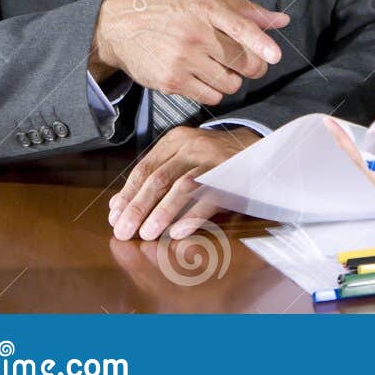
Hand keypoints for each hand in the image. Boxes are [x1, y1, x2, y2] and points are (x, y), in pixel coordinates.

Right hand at [90, 0, 286, 103]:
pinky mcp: (171, 82)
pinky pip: (210, 97)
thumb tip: (282, 20)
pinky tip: (204, 76)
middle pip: (242, 62)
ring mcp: (181, 60)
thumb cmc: (172, 8)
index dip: (261, 43)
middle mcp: (194, 34)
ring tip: (220, 67)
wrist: (121, 26)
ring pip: (230, 83)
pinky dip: (215, 91)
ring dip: (233, 80)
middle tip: (249, 63)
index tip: (275, 55)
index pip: (240, 27)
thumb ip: (246, 10)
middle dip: (255, 67)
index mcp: (206, 8)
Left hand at [108, 125, 259, 240]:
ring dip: (162, 212)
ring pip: (181, 186)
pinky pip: (209, 196)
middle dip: (138, 208)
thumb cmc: (213, 161)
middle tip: (124, 232)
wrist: (259, 150)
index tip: (115, 218)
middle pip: (158, 178)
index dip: (128, 195)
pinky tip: (178, 232)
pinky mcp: (232, 175)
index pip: (144, 169)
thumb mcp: (182, 161)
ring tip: (147, 234)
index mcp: (175, 141)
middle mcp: (193, 145)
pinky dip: (192, 216)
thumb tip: (117, 205)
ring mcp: (214, 159)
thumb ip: (152, 178)